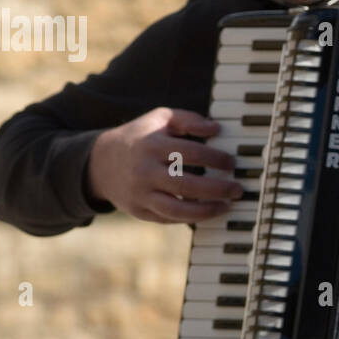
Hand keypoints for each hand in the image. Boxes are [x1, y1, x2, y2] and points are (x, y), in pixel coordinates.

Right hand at [86, 107, 243, 223]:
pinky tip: (208, 211)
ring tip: (226, 206)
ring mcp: (141, 195)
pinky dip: (190, 218)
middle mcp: (145, 171)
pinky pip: (169, 219)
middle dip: (217, 189)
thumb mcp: (160, 119)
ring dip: (206, 211)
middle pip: (186, 185)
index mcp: (151, 145)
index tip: (231, 162)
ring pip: (177, 210)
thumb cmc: (141, 137)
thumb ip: (188, 119)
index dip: (214, 158)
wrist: (101, 163)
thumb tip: (216, 128)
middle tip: (237, 189)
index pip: (189, 153)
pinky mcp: (139, 212)